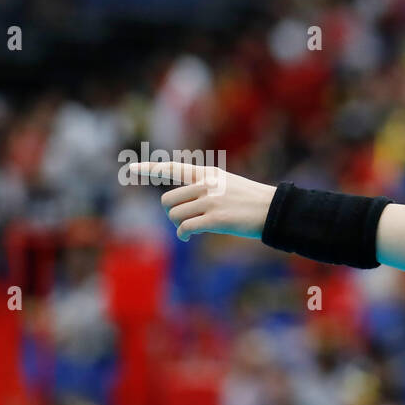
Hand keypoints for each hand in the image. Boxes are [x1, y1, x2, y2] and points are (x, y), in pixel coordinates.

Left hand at [132, 161, 276, 241]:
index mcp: (208, 173)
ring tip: (191, 228)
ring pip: (175, 215)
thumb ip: (205, 188)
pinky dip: (184, 233)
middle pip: (168, 200)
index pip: (172, 168)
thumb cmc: (253, 201)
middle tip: (184, 219)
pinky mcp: (215, 218)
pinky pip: (187, 227)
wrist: (275, 210)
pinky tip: (188, 236)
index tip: (129, 170)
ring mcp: (210, 201)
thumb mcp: (228, 185)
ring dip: (178, 224)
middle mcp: (206, 184)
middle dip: (172, 212)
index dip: (149, 170)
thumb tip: (183, 207)